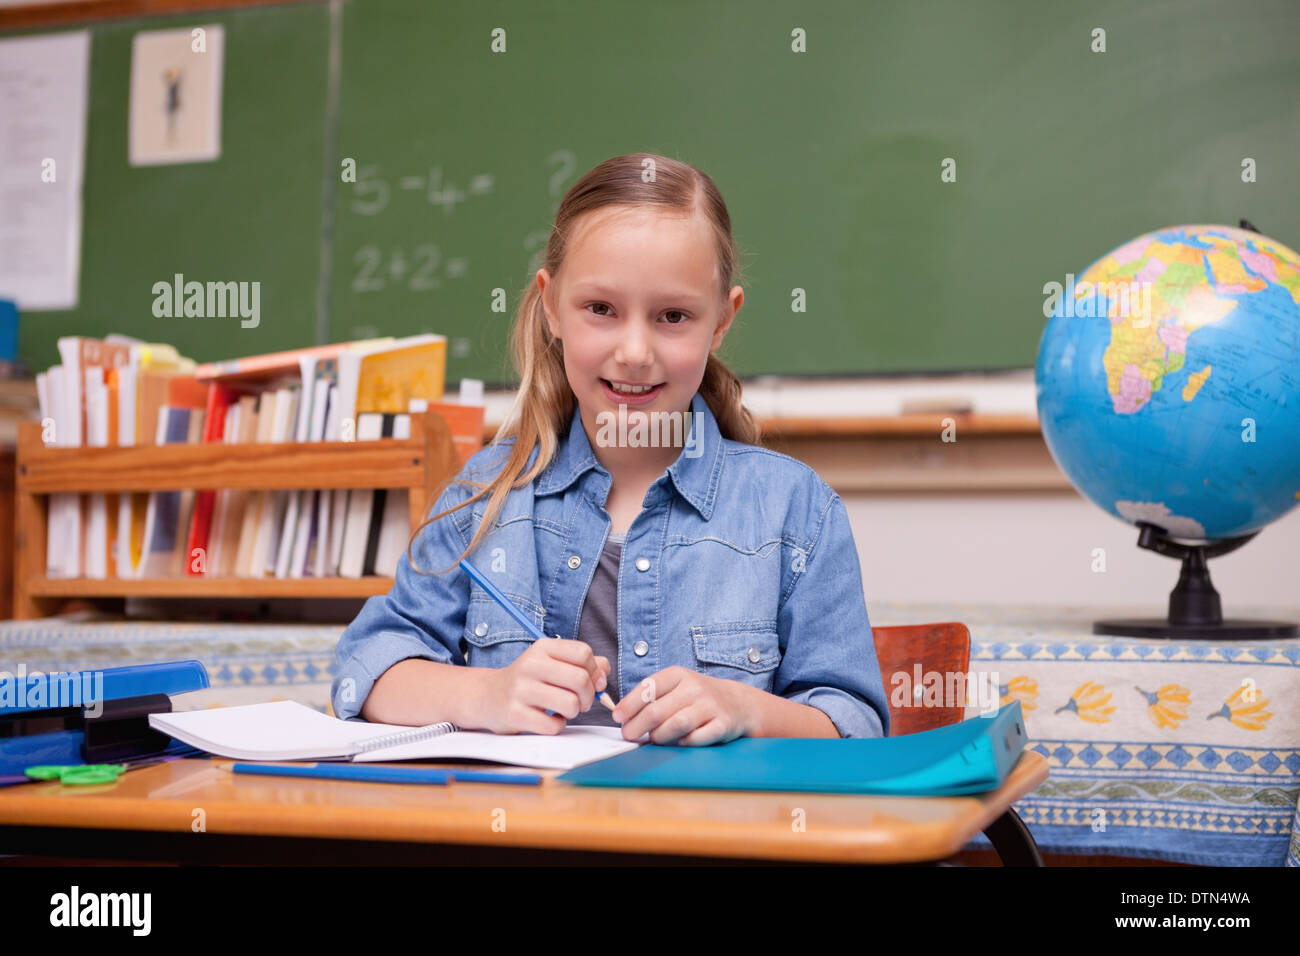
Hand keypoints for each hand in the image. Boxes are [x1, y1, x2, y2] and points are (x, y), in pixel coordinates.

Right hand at [478, 638, 608, 734]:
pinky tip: (547, 719)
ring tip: (563, 710)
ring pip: (571, 704)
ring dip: (574, 712)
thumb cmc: (528, 680)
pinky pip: (554, 726)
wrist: (488, 696)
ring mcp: (521, 690)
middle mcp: (530, 665)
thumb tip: (604, 673)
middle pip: (581, 680)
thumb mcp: (551, 662)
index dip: (594, 670)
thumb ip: (582, 663)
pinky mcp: (516, 714)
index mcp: (542, 648)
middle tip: (581, 702)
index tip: (590, 681)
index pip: (583, 653)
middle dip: (588, 696)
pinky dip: (557, 726)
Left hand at [612, 666, 754, 745]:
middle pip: (656, 711)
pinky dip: (683, 743)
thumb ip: (652, 697)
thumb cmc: (698, 697)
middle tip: (629, 735)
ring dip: (658, 737)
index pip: (647, 688)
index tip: (618, 717)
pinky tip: (679, 742)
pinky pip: (695, 739)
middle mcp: (694, 688)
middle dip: (636, 727)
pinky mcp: (722, 724)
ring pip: (674, 726)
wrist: (738, 703)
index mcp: (678, 675)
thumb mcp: (677, 686)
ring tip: (654, 739)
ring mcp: (709, 706)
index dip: (629, 705)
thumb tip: (622, 716)